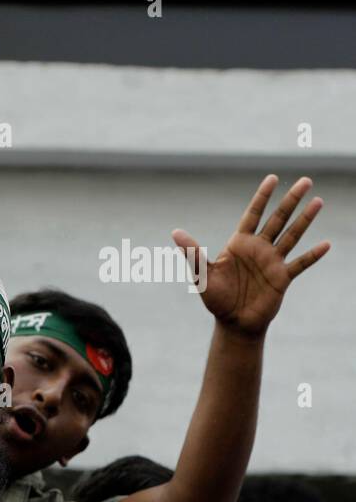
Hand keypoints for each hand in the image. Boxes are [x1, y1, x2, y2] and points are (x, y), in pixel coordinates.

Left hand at [173, 174, 328, 339]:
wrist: (233, 323)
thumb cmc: (216, 299)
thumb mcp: (203, 275)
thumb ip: (193, 253)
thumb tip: (175, 232)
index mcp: (239, 244)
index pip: (253, 214)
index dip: (262, 197)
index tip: (272, 178)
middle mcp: (259, 248)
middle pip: (278, 219)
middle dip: (291, 200)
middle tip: (305, 180)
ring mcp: (272, 262)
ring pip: (292, 235)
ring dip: (305, 220)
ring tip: (318, 201)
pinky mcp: (282, 278)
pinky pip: (300, 264)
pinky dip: (312, 255)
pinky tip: (326, 244)